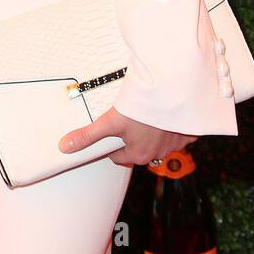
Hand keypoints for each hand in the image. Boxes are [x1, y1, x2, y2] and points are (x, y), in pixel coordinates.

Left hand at [59, 107, 195, 166]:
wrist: (175, 96)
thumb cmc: (143, 109)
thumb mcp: (110, 121)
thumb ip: (88, 135)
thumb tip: (65, 147)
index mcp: (138, 154)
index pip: (119, 157)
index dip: (111, 145)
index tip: (110, 133)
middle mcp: (158, 154)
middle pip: (139, 150)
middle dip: (133, 138)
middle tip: (128, 119)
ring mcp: (175, 144)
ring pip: (159, 142)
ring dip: (153, 132)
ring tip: (146, 114)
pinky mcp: (189, 132)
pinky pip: (179, 132)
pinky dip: (172, 124)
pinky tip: (166, 112)